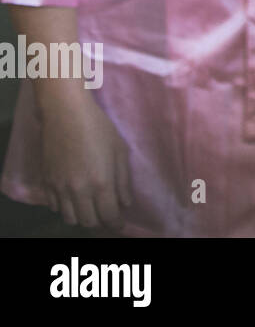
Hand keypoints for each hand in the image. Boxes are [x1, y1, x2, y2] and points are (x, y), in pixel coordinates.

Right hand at [39, 89, 132, 229]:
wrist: (65, 114)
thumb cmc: (99, 128)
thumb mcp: (120, 151)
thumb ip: (123, 180)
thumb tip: (125, 203)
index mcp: (100, 183)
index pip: (109, 216)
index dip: (116, 223)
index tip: (120, 223)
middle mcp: (78, 190)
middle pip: (88, 222)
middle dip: (101, 223)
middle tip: (107, 216)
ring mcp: (59, 188)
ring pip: (70, 218)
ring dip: (82, 217)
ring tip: (91, 208)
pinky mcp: (46, 182)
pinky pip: (55, 207)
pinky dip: (65, 208)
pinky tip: (74, 198)